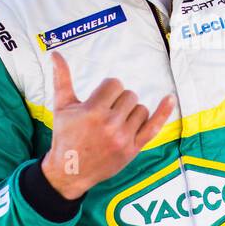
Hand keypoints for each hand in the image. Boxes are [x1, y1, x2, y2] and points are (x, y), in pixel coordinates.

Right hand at [40, 51, 173, 198]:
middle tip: (105, 114)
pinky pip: (154, 127)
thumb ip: (61, 78)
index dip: (107, 90)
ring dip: (131, 112)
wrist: (70, 171)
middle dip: (118, 101)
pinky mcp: (133, 149)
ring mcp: (124, 138)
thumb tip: (55, 54)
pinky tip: (169, 98)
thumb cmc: (65, 136)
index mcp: (93, 111)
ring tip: (115, 122)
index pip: (114, 84)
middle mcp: (110, 124)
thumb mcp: (61, 106)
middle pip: (129, 95)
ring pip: (141, 109)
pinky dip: (164, 111)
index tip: (99, 100)